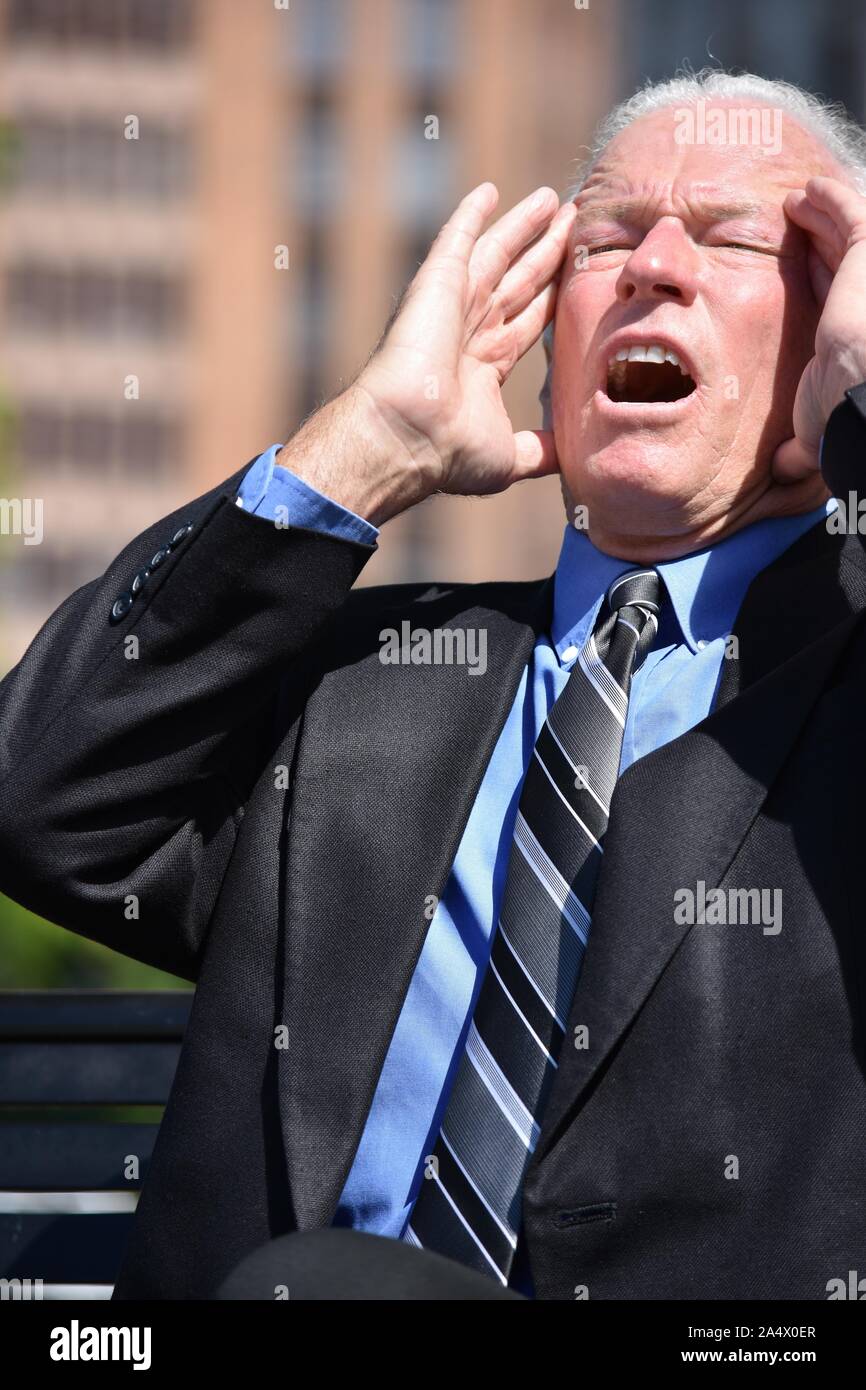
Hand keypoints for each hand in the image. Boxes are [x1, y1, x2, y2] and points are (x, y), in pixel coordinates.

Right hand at [356, 182, 575, 501]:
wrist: (407, 436)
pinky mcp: (437, 285)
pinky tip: (489, 192)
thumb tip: (573, 456)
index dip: (552, 296)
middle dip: (545, 252)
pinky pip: (457, 240)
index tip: (577, 275)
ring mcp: (453, 305)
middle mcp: (470, 331)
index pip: (528, 320)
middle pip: (519, 280)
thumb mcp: (511, 457)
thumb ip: (541, 450)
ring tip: (553, 200)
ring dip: (523, 225)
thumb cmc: (450, 452)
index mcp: (485, 366)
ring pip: (497, 254)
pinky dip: (471, 215)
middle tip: (573, 222)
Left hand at [773, 176, 865, 479]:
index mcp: (851, 339)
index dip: (816, 281)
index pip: (835, 300)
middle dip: (816, 242)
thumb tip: (781, 471)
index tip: (795, 271)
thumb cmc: (840, 417)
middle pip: (839, 263)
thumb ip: (798, 448)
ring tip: (794, 202)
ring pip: (845, 235)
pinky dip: (830, 199)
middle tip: (790, 226)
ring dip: (820, 216)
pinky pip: (851, 213)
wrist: (860, 393)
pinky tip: (806, 191)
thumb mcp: (813, 431)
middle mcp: (863, 305)